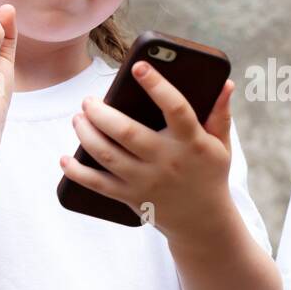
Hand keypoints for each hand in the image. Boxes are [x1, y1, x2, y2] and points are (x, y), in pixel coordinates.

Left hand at [59, 60, 233, 237]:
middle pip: (127, 132)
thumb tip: (225, 83)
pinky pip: (98, 184)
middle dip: (101, 113)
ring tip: (78, 119)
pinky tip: (65, 158)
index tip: (139, 67)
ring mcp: (146, 181)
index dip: (157, 86)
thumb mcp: (221, 145)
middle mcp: (167, 161)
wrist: (203, 222)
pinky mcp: (131, 197)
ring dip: (86, 134)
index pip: (176, 108)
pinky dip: (77, 172)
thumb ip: (220, 114)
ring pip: (107, 154)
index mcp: (192, 142)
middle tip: (89, 100)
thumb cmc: (210, 174)